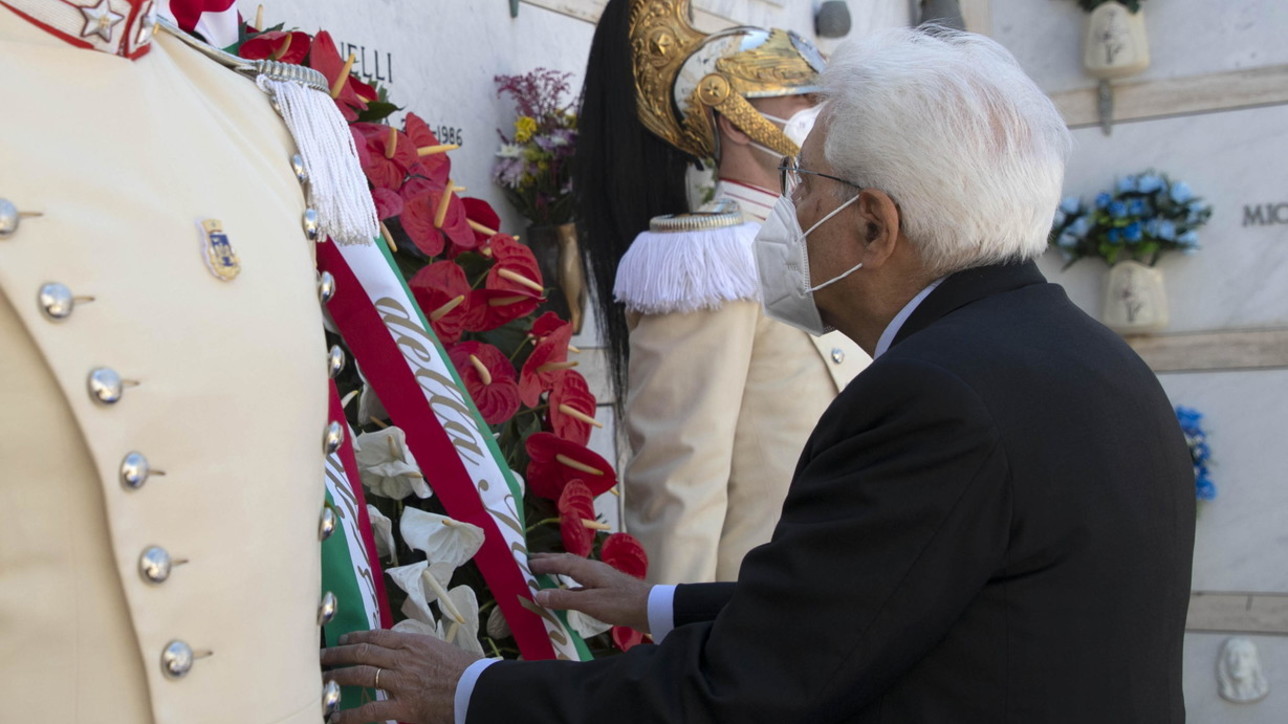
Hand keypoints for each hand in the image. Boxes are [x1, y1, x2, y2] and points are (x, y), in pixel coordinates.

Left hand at [321, 629, 481, 723]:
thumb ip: (421, 650)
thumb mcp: (442, 650)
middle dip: (339, 653)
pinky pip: (370, 710)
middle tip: (322, 656)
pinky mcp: (403, 706)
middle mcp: (403, 659)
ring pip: (361, 674)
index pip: (377, 635)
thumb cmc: (468, 670)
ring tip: (323, 679)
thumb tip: (408, 652)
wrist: (479, 689)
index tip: (344, 638)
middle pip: (363, 651)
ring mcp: (401, 682)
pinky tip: (335, 717)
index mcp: (414, 643)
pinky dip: (350, 714)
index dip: (357, 636)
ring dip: (338, 676)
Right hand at [529, 552, 652, 631]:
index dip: (542, 562)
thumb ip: (564, 599)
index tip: (524, 562)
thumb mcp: (590, 603)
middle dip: (548, 560)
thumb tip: (538, 594)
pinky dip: (568, 584)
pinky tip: (566, 592)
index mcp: (588, 568)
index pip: (560, 561)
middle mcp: (593, 569)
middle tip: (530, 560)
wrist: (651, 608)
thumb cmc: (621, 604)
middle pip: (566, 561)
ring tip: (544, 572)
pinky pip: (580, 582)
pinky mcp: (606, 589)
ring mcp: (600, 578)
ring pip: (574, 570)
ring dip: (558, 570)